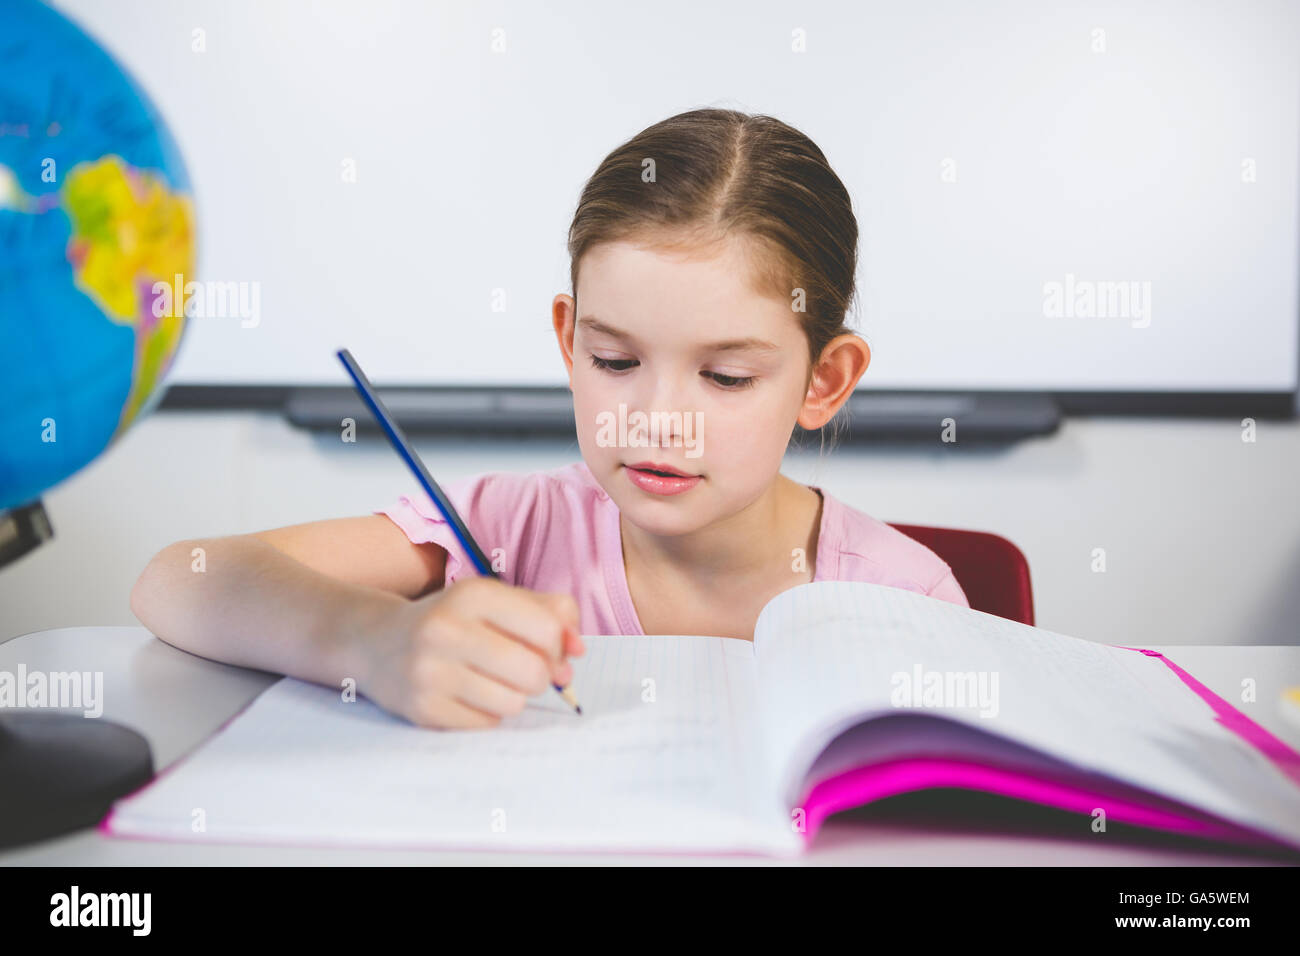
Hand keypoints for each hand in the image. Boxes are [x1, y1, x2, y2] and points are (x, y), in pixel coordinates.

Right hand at [356, 576, 584, 729]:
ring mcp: (430, 672)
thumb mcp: (497, 601)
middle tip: (522, 672)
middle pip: (534, 672)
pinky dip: (486, 714)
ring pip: (513, 704)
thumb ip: (550, 614)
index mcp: (473, 594)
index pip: (547, 630)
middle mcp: (446, 630)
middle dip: (539, 678)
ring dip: (512, 698)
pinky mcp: (422, 709)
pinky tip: (466, 695)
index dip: (557, 647)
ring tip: (490, 682)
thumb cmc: (454, 621)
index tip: (544, 649)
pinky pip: (485, 725)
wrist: (377, 644)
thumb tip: (578, 651)